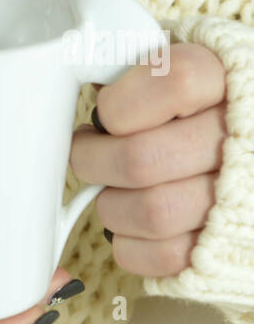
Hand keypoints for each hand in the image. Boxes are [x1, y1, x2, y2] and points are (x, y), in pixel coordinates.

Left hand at [69, 42, 227, 276]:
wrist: (246, 148)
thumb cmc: (202, 105)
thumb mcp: (183, 67)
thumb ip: (142, 68)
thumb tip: (86, 75)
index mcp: (226, 81)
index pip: (173, 83)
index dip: (120, 102)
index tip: (103, 111)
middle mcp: (240, 140)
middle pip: (143, 158)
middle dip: (93, 159)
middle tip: (86, 150)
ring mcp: (236, 197)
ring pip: (151, 211)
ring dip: (110, 204)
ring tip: (110, 186)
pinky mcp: (224, 246)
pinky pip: (165, 256)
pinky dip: (130, 243)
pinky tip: (130, 218)